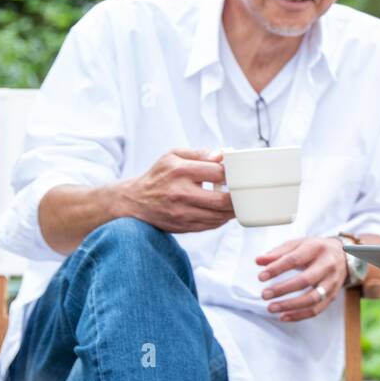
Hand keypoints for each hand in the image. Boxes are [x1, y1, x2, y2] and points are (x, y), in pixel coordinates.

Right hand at [120, 148, 234, 232]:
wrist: (135, 202)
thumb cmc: (159, 175)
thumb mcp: (173, 156)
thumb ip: (198, 153)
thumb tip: (221, 156)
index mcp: (179, 171)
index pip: (217, 172)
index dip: (231, 172)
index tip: (236, 172)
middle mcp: (180, 193)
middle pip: (222, 199)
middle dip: (237, 195)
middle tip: (243, 190)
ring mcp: (182, 213)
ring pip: (219, 216)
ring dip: (232, 209)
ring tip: (236, 201)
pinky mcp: (183, 227)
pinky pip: (211, 225)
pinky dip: (221, 218)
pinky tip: (223, 211)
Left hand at [255, 236, 347, 321]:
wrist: (344, 255)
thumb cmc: (316, 249)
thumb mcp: (298, 244)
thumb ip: (278, 253)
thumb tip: (258, 261)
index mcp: (317, 248)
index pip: (295, 260)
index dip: (277, 269)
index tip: (261, 277)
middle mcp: (327, 265)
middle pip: (305, 280)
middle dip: (283, 289)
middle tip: (265, 294)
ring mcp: (332, 282)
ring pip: (312, 298)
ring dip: (290, 306)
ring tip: (271, 308)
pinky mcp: (333, 295)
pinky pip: (317, 309)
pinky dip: (299, 315)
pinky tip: (284, 316)